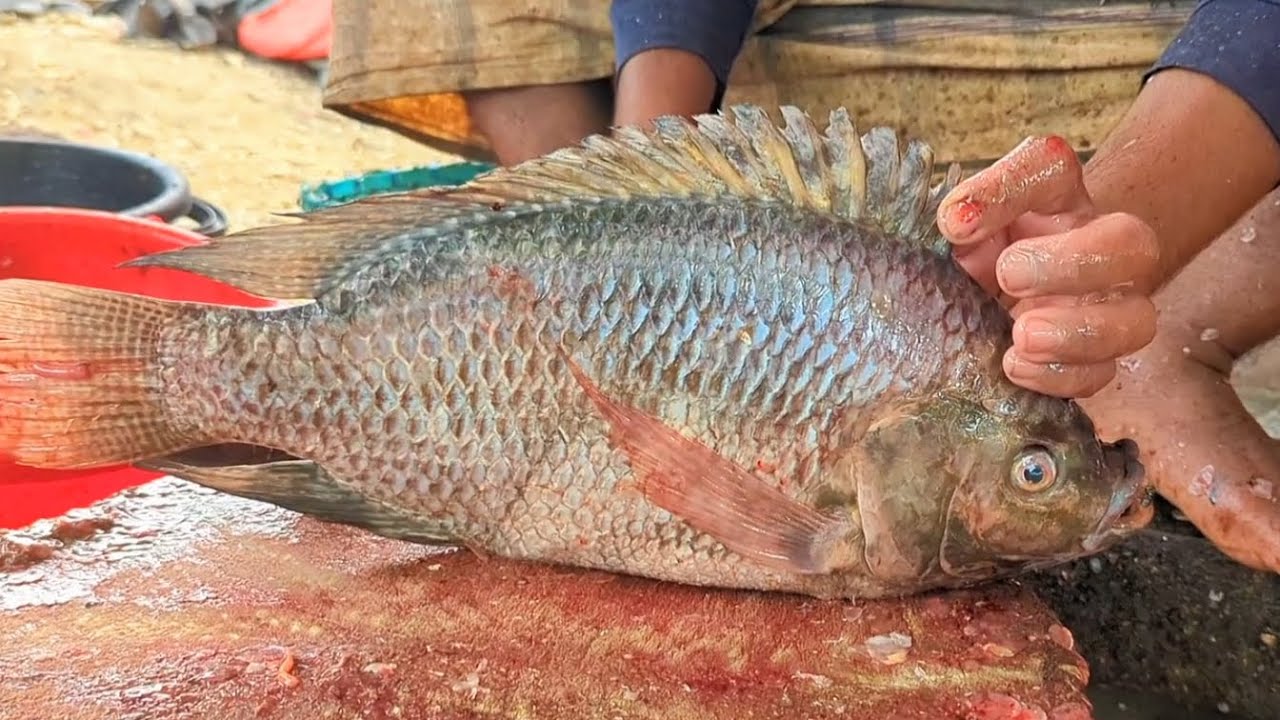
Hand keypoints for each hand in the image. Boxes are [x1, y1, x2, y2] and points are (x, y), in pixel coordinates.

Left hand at [936, 136, 1161, 397]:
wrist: (991, 303)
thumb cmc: (978, 254)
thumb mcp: (961, 226)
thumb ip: (963, 215)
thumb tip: (957, 222)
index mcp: (1055, 198)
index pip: (1049, 165)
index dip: (1006, 186)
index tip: (955, 224)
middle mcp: (1096, 246)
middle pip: (1130, 242)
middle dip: (1071, 263)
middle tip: (1009, 276)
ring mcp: (1108, 306)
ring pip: (1136, 319)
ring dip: (1078, 331)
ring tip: (1021, 335)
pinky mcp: (1096, 359)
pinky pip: (1103, 373)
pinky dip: (1060, 374)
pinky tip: (1016, 366)